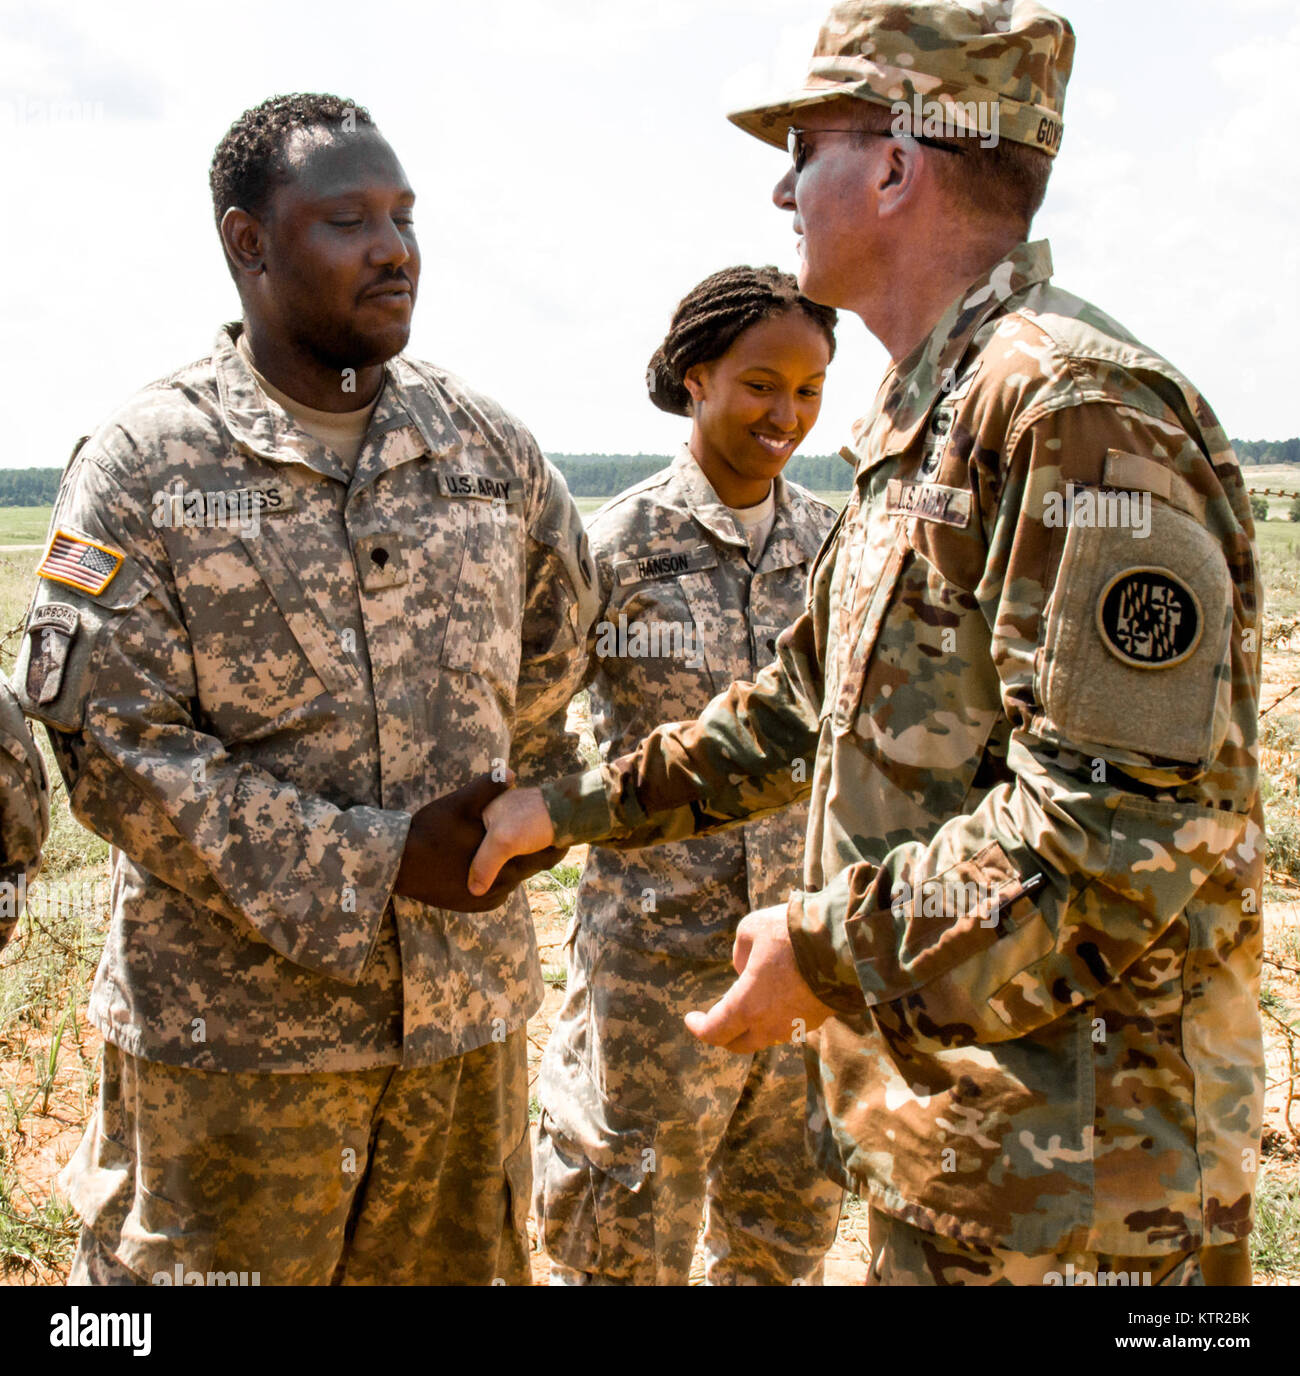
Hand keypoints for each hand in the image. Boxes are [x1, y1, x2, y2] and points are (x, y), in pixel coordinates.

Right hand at [394, 772, 565, 911]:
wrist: (398, 864)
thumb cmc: (429, 831)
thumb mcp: (459, 804)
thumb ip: (487, 788)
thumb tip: (512, 772)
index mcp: (503, 866)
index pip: (541, 856)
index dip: (552, 843)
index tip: (560, 831)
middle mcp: (498, 888)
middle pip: (525, 867)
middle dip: (533, 852)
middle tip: (546, 836)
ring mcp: (484, 899)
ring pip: (509, 878)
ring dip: (513, 864)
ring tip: (519, 846)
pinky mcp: (472, 904)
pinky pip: (494, 888)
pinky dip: (496, 876)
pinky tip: (494, 861)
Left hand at [684, 904, 835, 1053]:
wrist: (845, 943)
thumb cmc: (791, 934)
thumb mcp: (751, 930)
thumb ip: (739, 953)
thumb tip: (744, 968)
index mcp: (746, 1006)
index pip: (715, 1032)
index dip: (699, 1028)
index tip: (690, 1019)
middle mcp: (770, 1025)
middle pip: (740, 1044)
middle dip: (724, 1035)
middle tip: (716, 1020)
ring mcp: (796, 1027)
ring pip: (767, 1036)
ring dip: (754, 1025)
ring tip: (749, 1002)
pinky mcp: (818, 1020)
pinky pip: (790, 1026)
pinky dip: (778, 1017)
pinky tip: (779, 997)